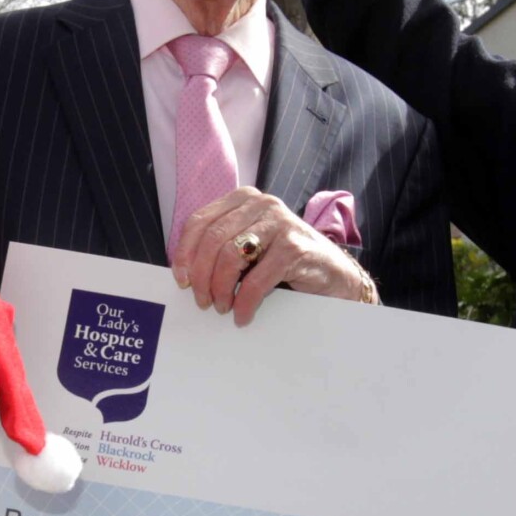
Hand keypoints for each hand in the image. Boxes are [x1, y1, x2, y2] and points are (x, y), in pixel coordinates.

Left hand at [170, 187, 375, 326]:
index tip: (181, 280)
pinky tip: (243, 315)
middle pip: (212, 239)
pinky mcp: (294, 247)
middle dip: (201, 276)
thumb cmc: (285, 262)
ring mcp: (280, 223)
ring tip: (222, 307)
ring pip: (230, 256)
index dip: (184, 253)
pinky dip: (245, 303)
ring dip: (221, 289)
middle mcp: (262, 204)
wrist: (333, 274)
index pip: (200, 221)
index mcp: (244, 199)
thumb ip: (222, 246)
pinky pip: (256, 280)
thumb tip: (184, 271)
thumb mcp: (250, 246)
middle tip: (203, 301)